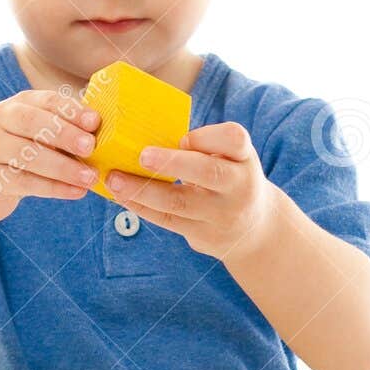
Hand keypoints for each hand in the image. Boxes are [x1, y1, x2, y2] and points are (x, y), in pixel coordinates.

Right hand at [0, 88, 100, 223]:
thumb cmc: (18, 155)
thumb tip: (100, 129)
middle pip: (33, 123)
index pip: (46, 101)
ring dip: (63, 167)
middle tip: (91, 146)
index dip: (72, 110)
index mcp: (16, 105)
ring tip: (89, 177)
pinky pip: (26, 183)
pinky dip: (54, 188)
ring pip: (29, 155)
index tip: (95, 122)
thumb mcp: (36, 136)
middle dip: (65, 134)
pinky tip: (76, 192)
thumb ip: (63, 129)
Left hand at [104, 121, 281, 261]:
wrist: (255, 228)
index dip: (206, 137)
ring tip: (114, 179)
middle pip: (207, 172)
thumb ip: (204, 146)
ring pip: (180, 203)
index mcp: (244, 158)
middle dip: (173, 163)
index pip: (233, 139)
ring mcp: (222, 215)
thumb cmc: (230, 178)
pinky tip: (121, 196)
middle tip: (142, 155)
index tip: (183, 138)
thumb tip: (145, 133)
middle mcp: (239, 186)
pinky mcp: (204, 236)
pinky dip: (141, 207)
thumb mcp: (231, 158)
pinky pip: (168, 221)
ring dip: (142, 190)